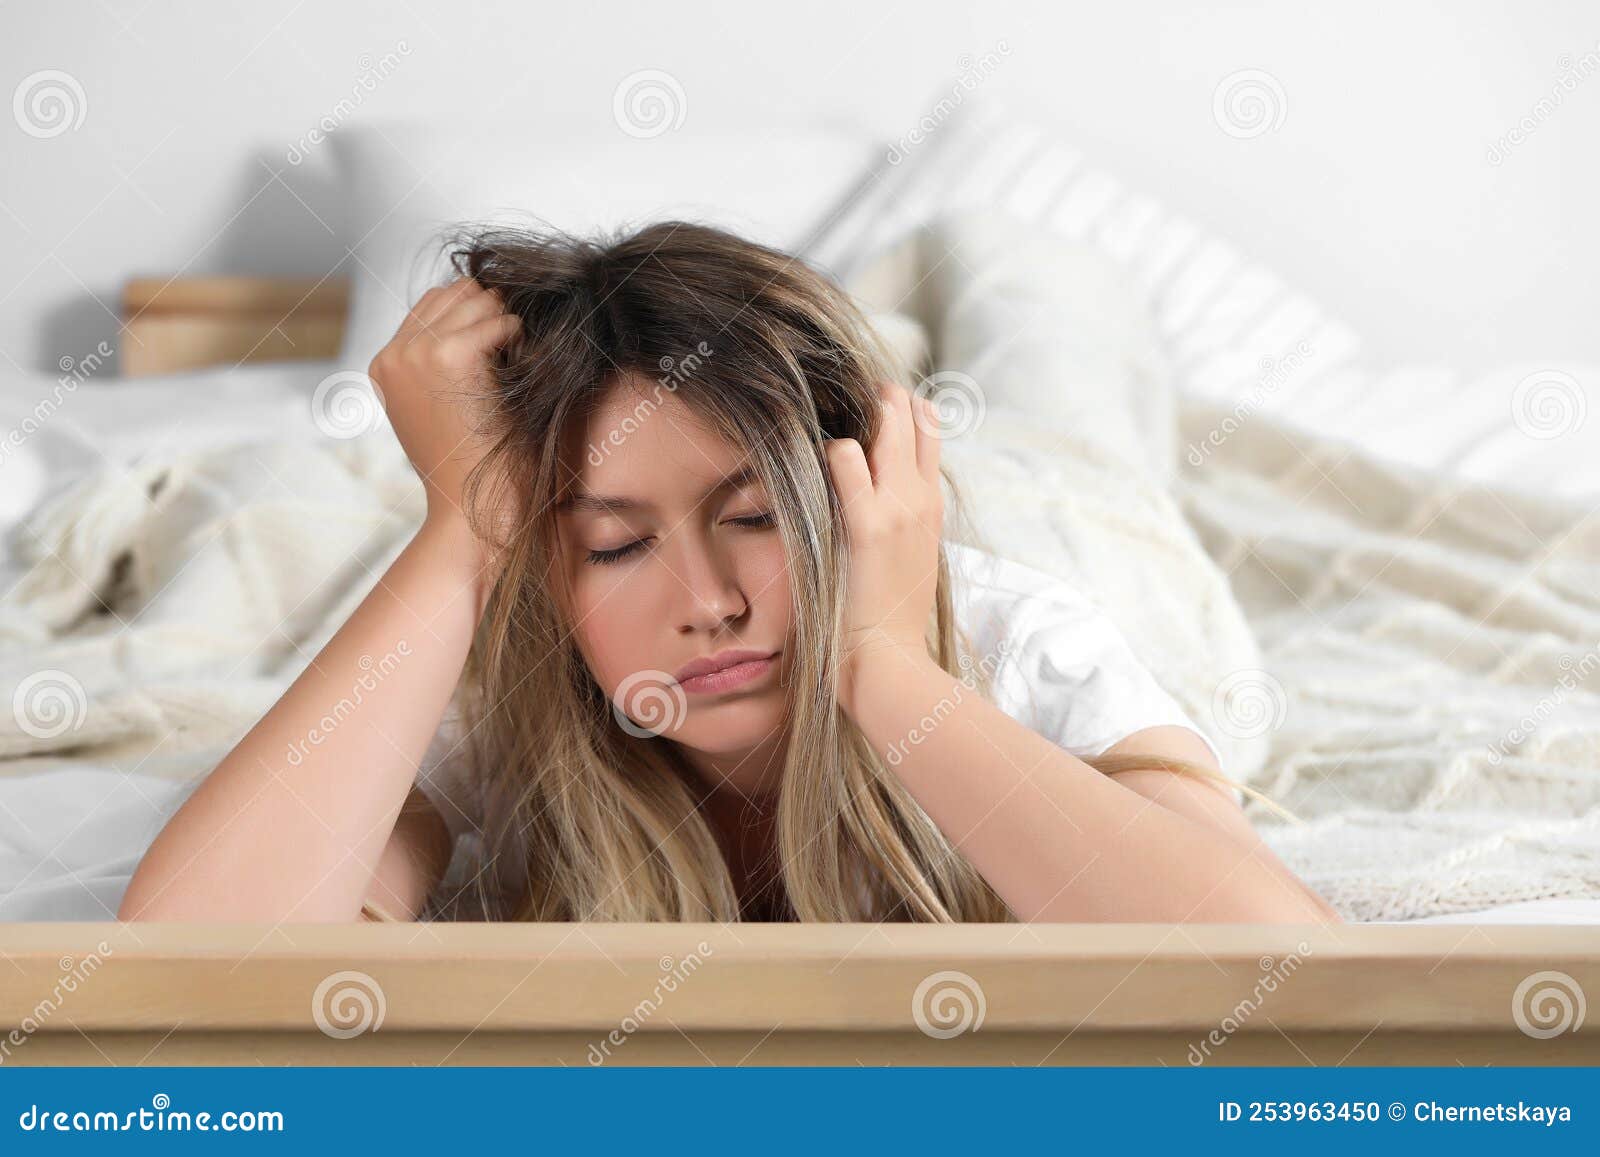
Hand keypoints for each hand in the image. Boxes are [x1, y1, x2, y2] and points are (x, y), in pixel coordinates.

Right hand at [367, 277, 522, 564]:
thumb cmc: (470, 470)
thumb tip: (478, 311)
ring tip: (514, 367)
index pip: (433, 303)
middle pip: (455, 292)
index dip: (474, 315)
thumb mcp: (439, 411)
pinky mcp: (449, 356)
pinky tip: (518, 371)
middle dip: (490, 314)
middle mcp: (393, 355)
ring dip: (506, 326)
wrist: (471, 511)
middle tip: (511, 357)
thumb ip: (439, 366)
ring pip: (478, 300)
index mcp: (384, 366)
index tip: (498, 349)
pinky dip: (518, 339)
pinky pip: (499, 320)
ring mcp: (417, 353)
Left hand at [824, 380, 944, 709]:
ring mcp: (898, 506)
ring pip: (886, 420)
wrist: (890, 663)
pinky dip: (827, 450)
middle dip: (877, 397)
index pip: (928, 428)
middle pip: (910, 410)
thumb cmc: (888, 619)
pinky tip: (808, 465)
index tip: (867, 407)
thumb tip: (875, 498)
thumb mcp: (910, 559)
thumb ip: (900, 522)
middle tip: (837, 398)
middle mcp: (921, 497)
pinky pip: (845, 456)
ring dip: (855, 414)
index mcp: (932, 505)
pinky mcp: (868, 524)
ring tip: (821, 421)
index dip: (900, 409)